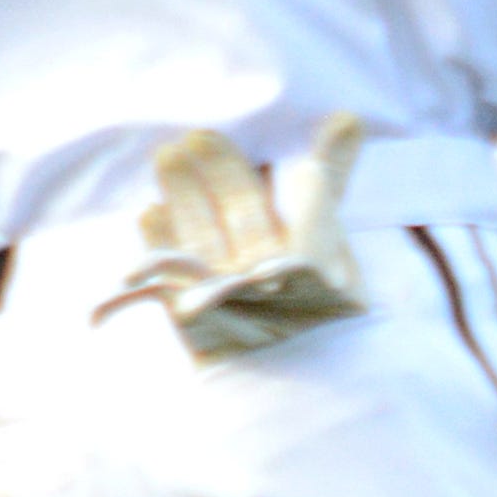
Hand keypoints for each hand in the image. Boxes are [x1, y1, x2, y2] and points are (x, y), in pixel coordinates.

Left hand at [115, 114, 367, 358]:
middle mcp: (274, 282)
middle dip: (222, 172)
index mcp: (317, 264)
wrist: (286, 378)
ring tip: (168, 155)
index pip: (315, 211)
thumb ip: (333, 175)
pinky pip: (171, 277)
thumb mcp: (330, 240)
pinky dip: (160, 242)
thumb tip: (346, 118)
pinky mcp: (193, 318)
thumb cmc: (312, 298)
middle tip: (197, 135)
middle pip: (246, 216)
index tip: (299, 138)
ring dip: (183, 193)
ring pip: (203, 238)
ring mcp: (230, 301)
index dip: (307, 179)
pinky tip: (150, 212)